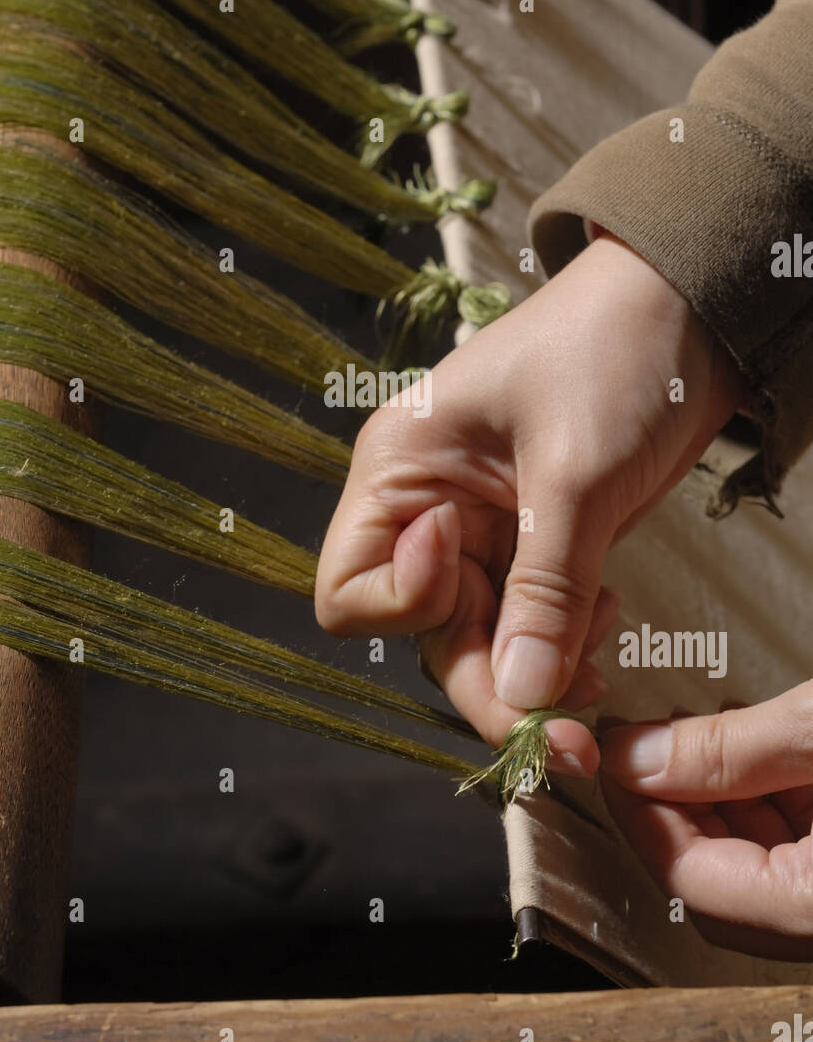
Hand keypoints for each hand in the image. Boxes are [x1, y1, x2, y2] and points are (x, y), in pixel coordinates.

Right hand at [315, 234, 741, 772]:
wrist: (689, 308)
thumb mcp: (573, 473)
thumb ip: (544, 590)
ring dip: (533, 674)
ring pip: (483, 641)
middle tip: (561, 733)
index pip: (351, 591)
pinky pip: (530, 623)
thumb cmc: (611, 353)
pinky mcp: (536, 542)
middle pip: (426, 633)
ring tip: (595, 679)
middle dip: (490, 680)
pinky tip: (605, 630)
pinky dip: (562, 646)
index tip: (474, 573)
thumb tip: (522, 697)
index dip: (406, 607)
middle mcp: (427, 510)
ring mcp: (482, 531)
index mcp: (400, 471)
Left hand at [600, 688, 812, 958]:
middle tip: (647, 744)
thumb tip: (634, 758)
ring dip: (720, 801)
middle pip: (721, 883)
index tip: (615, 756)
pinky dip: (769, 806)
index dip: (640, 812)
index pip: (690, 880)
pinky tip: (758, 751)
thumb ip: (725, 751)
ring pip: (759, 870)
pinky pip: (799, 858)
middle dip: (676, 806)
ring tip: (700, 734)